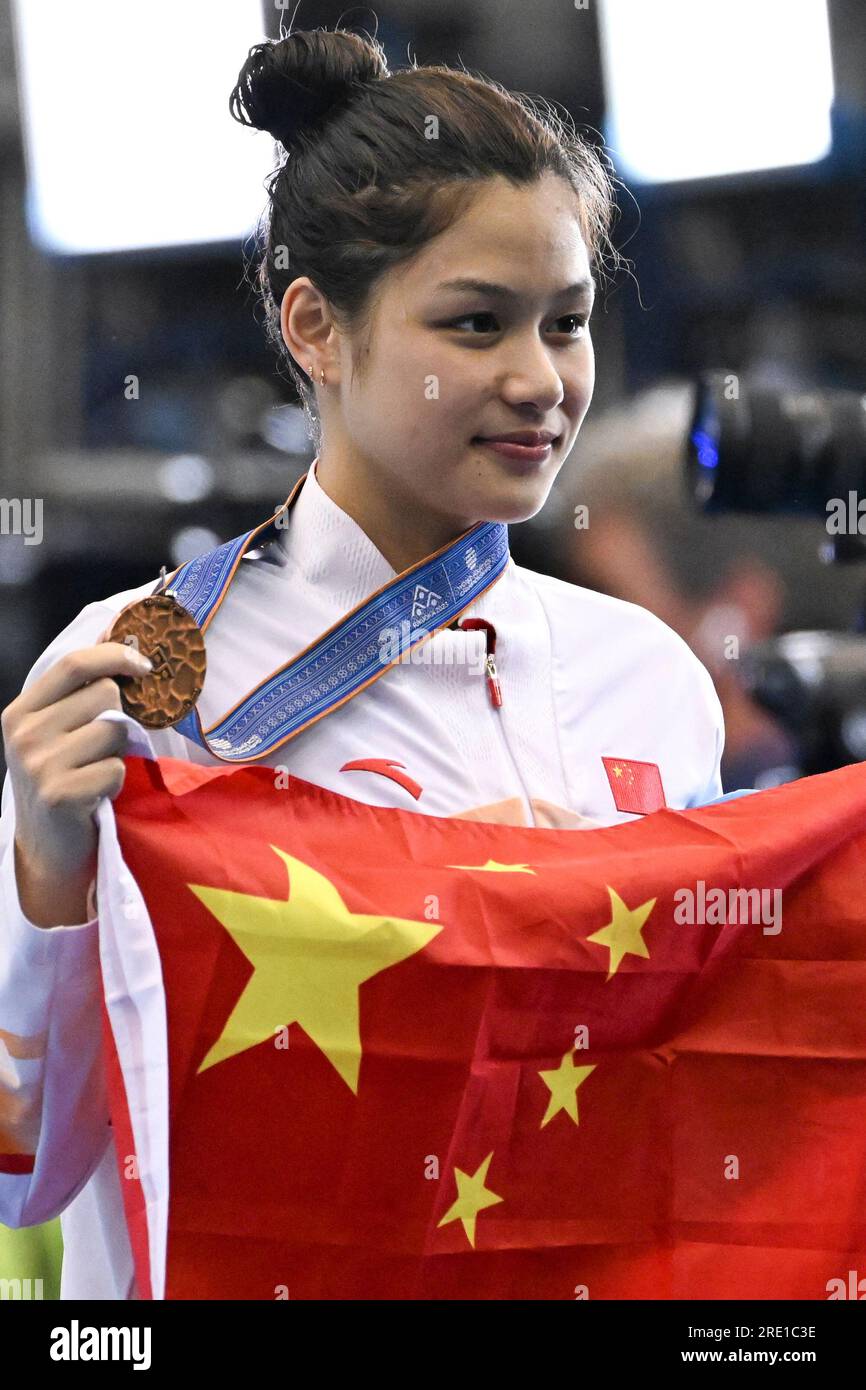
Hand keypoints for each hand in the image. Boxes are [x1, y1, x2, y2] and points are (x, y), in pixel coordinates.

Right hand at [2, 637, 151, 925]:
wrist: (47, 850)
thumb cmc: (60, 783)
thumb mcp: (52, 735)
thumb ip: (76, 698)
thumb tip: (129, 652)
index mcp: (20, 712)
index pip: (73, 664)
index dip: (114, 655)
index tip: (144, 664)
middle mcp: (24, 733)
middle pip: (105, 695)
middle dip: (121, 716)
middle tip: (105, 745)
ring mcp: (40, 764)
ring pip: (115, 730)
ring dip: (118, 752)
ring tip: (96, 771)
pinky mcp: (60, 793)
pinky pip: (116, 768)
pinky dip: (115, 781)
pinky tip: (96, 793)